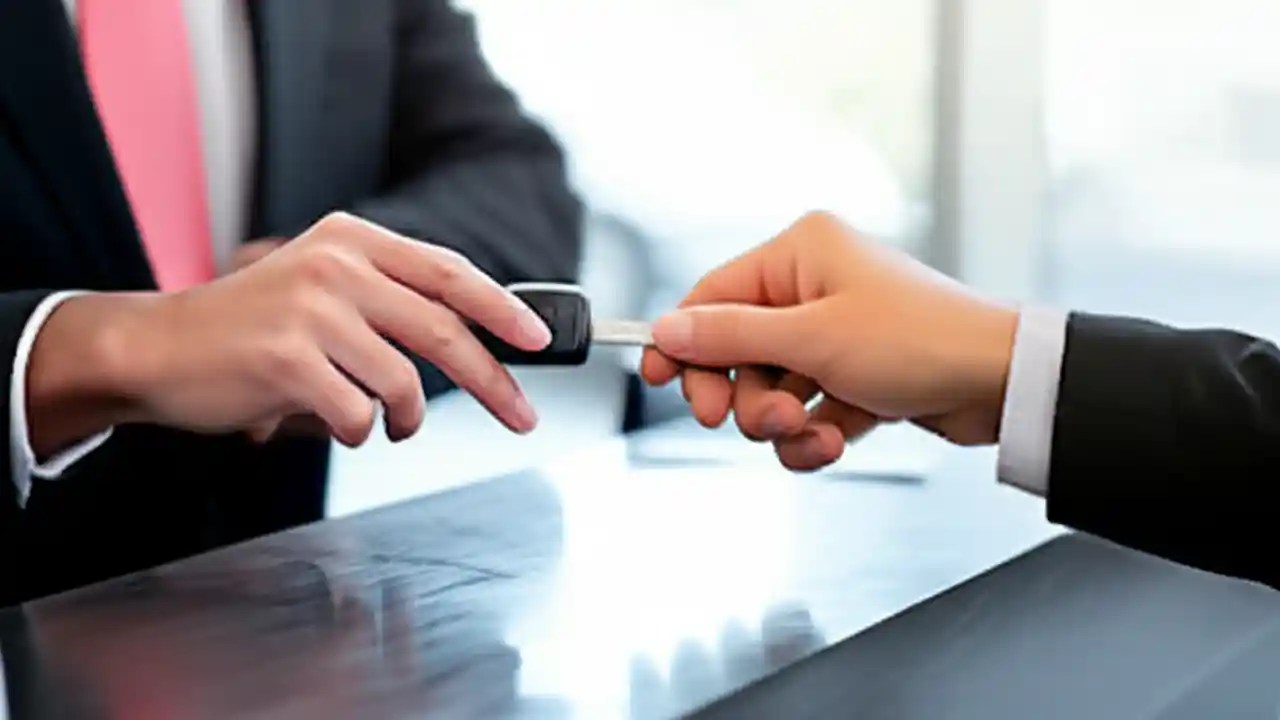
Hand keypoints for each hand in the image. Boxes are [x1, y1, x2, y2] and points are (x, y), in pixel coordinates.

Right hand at [28, 212, 550, 453]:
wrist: (156, 347)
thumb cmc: (251, 328)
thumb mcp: (323, 288)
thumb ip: (391, 301)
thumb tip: (481, 342)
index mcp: (352, 239)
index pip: (449, 272)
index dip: (503, 308)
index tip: (540, 340)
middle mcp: (336, 264)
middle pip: (444, 329)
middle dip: (492, 381)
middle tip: (521, 415)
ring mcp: (312, 310)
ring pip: (402, 382)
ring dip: (404, 419)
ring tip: (386, 425)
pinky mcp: (288, 359)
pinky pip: (357, 415)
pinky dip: (354, 432)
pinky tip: (330, 421)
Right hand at [640, 211, 1017, 471]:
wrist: (1001, 383)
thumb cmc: (922, 341)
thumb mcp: (812, 339)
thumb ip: (730, 337)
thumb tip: (668, 329)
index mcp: (800, 253)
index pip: (713, 296)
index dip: (682, 342)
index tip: (659, 378)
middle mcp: (815, 285)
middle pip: (737, 349)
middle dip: (744, 394)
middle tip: (746, 420)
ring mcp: (836, 331)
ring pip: (770, 387)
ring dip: (780, 421)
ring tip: (808, 429)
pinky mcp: (854, 373)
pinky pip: (806, 407)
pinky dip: (812, 431)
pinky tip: (832, 440)